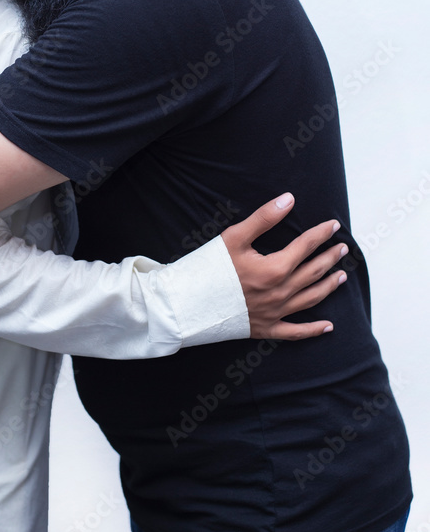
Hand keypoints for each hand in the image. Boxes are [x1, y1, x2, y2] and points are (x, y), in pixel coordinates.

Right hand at [221, 192, 346, 340]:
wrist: (188, 302)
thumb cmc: (210, 267)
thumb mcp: (235, 236)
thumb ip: (264, 218)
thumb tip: (289, 199)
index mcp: (275, 268)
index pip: (305, 246)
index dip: (321, 234)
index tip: (333, 225)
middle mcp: (280, 292)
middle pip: (313, 272)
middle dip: (330, 258)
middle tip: (342, 248)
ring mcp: (275, 312)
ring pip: (311, 299)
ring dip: (329, 286)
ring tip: (341, 276)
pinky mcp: (266, 328)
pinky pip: (295, 332)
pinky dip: (313, 330)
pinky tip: (328, 327)